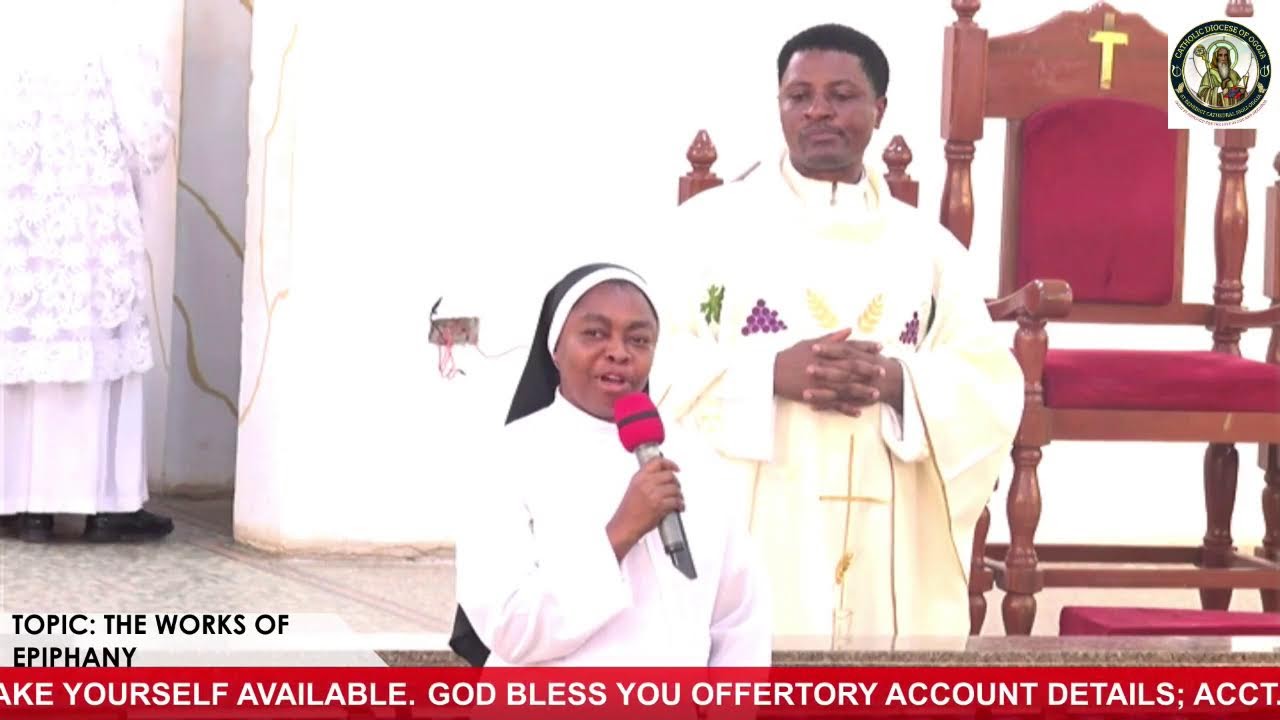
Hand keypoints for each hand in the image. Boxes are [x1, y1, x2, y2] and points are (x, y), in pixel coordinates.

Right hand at [606, 457, 683, 560]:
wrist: (624, 526)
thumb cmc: (628, 512)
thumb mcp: (634, 489)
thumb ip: (646, 480)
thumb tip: (661, 478)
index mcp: (639, 477)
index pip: (657, 462)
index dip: (669, 463)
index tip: (675, 467)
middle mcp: (646, 483)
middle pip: (669, 475)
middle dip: (676, 482)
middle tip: (677, 487)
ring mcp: (653, 494)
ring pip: (675, 488)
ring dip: (679, 495)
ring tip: (678, 499)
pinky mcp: (659, 506)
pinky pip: (676, 501)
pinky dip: (680, 504)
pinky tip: (679, 507)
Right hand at [775, 330, 892, 416]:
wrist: (771, 372)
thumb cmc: (790, 356)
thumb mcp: (809, 342)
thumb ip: (831, 337)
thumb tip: (849, 330)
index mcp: (825, 352)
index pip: (849, 347)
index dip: (866, 347)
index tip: (880, 347)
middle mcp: (825, 366)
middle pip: (851, 367)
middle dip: (868, 369)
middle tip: (883, 371)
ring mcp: (820, 382)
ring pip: (845, 387)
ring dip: (862, 391)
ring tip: (876, 394)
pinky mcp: (815, 395)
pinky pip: (833, 404)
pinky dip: (846, 408)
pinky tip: (858, 412)